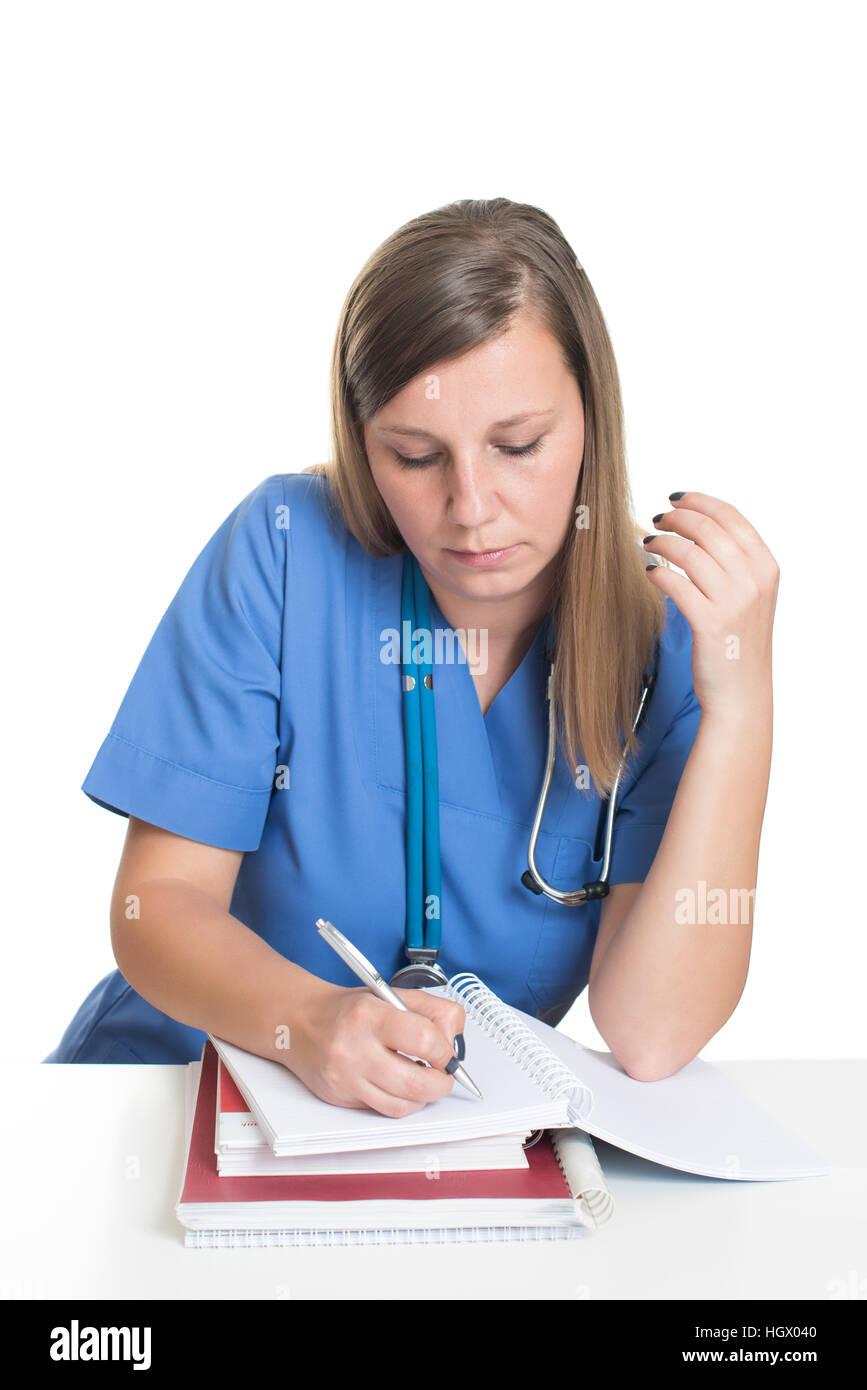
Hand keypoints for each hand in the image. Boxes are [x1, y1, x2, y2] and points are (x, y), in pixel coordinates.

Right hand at [283, 982, 466, 1117]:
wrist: (299, 1023)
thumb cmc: (349, 1010)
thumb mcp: (392, 994)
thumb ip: (432, 1010)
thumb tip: (453, 1040)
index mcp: (369, 1015)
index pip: (423, 1039)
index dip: (444, 1051)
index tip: (446, 1053)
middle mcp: (353, 1049)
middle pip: (416, 1083)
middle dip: (441, 1083)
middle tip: (444, 1075)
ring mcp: (344, 1078)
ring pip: (401, 1106)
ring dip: (423, 1097)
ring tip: (423, 1080)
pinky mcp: (338, 1098)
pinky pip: (381, 1110)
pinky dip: (400, 1102)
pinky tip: (400, 1086)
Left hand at [643, 491, 779, 721]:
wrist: (741, 691)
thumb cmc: (738, 641)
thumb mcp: (750, 595)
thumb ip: (734, 562)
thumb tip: (698, 526)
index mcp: (766, 566)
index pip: (732, 517)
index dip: (700, 502)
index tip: (676, 498)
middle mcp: (754, 580)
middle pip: (708, 529)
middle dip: (677, 517)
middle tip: (658, 520)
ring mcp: (734, 601)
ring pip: (689, 553)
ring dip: (662, 542)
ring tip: (648, 544)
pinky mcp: (710, 622)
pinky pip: (675, 584)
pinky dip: (657, 573)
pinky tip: (648, 572)